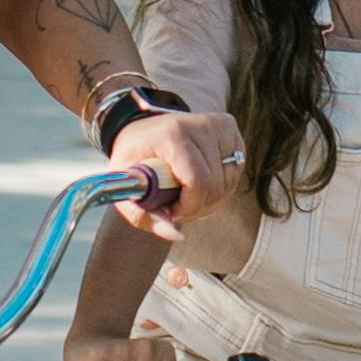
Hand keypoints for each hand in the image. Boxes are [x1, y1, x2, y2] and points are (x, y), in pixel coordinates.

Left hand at [104, 102, 238, 234]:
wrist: (143, 126)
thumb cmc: (134, 156)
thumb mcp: (125, 185)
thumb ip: (143, 214)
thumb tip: (175, 235)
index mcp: (173, 135)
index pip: (198, 181)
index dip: (188, 206)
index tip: (171, 209)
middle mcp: (201, 126)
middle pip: (215, 186)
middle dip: (197, 207)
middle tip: (177, 205)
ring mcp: (220, 126)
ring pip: (228, 183)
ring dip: (209, 200)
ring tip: (187, 194)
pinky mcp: (230, 130)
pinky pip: (234, 173)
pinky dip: (219, 187)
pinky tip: (201, 182)